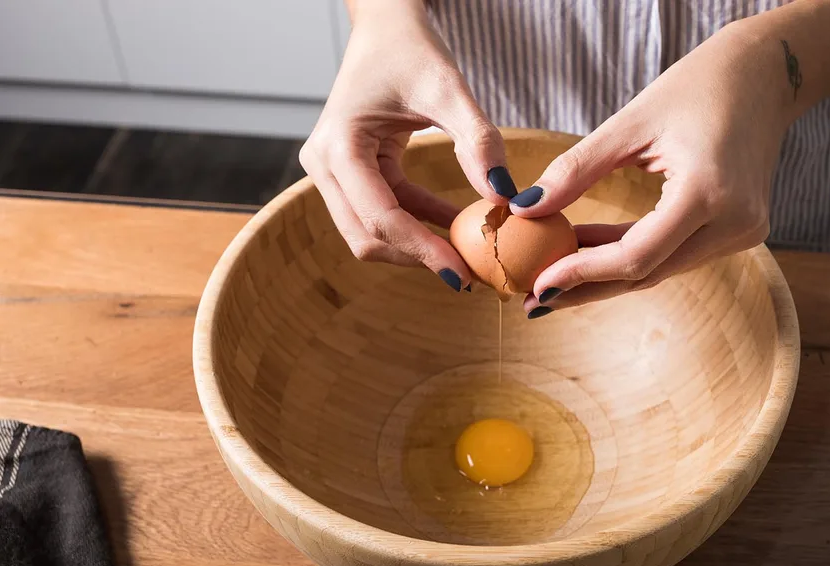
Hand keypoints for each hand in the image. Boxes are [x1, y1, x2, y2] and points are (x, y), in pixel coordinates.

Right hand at [299, 1, 516, 291]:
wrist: (385, 26)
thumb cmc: (410, 48)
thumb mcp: (448, 88)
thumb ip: (478, 142)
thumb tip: (505, 199)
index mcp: (338, 146)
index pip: (379, 217)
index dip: (422, 250)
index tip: (464, 274)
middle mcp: (324, 165)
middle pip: (366, 237)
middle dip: (416, 258)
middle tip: (469, 275)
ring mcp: (333, 173)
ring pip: (371, 233)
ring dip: (417, 246)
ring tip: (468, 255)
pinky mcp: (351, 175)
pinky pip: (385, 213)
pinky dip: (419, 224)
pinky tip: (456, 228)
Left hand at [511, 24, 793, 316]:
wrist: (764, 74)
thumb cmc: (697, 86)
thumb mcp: (629, 123)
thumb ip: (576, 170)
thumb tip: (526, 210)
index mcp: (709, 192)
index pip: (636, 256)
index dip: (583, 274)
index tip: (538, 284)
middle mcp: (734, 223)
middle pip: (648, 274)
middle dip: (588, 287)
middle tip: (536, 298)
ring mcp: (743, 232)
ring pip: (661, 269)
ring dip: (606, 273)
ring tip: (553, 273)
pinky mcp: (741, 231)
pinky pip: (676, 254)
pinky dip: (633, 256)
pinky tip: (590, 250)